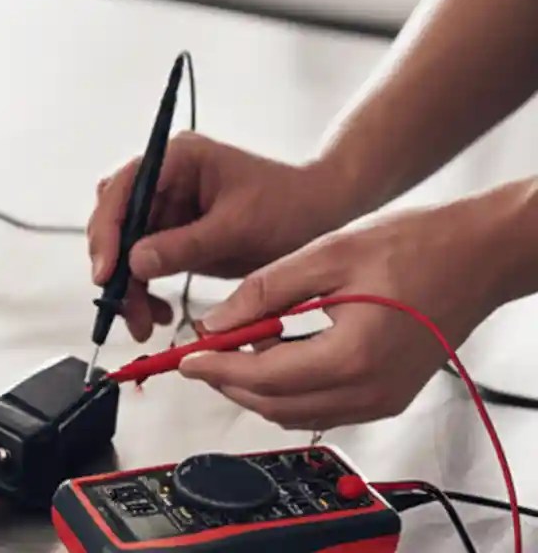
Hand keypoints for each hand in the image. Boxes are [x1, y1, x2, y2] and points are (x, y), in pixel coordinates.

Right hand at [87, 132, 353, 341]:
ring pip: (125, 248)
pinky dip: (144, 290)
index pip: (122, 190)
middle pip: (116, 222)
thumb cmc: (290, 207)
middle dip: (116, 269)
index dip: (108, 232)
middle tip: (125, 310)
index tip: (107, 274)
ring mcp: (166, 205)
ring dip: (129, 287)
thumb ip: (185, 244)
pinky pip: (143, 263)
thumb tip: (133, 263)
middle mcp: (163, 177)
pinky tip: (158, 314)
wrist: (323, 214)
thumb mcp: (239, 228)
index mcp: (177, 158)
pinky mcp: (173, 232)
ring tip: (145, 324)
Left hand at [178, 183, 534, 429]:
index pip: (264, 378)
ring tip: (230, 348)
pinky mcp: (388, 396)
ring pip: (296, 413)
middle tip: (197, 353)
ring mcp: (382, 400)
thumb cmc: (415, 246)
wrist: (478, 255)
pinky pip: (322, 406)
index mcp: (354, 357)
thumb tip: (216, 322)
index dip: (217, 369)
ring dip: (256, 388)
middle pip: (275, 406)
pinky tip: (271, 352)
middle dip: (229, 382)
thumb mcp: (326, 254)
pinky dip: (287, 388)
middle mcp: (370, 391)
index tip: (182, 358)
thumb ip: (265, 290)